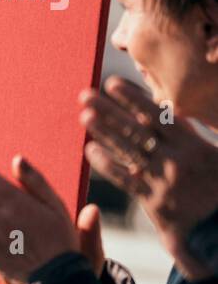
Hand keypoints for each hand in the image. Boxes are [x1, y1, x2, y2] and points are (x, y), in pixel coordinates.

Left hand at [79, 76, 217, 278]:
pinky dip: (106, 163)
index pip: (159, 115)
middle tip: (85, 94)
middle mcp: (176, 159)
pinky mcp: (153, 199)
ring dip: (104, 131)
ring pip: (128, 150)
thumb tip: (180, 113)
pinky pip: (124, 178)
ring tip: (84, 115)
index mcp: (195, 145)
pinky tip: (91, 149)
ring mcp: (162, 179)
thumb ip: (199, 135)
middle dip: (110, 110)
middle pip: (137, 129)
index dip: (135, 98)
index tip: (113, 83)